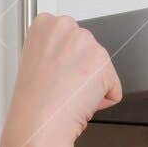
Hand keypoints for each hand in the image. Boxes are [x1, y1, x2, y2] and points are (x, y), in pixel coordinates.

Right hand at [1, 13, 122, 146]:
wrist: (39, 122)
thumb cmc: (34, 102)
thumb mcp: (36, 62)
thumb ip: (56, 53)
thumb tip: (72, 61)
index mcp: (45, 24)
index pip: (70, 39)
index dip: (65, 63)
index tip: (55, 74)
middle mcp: (66, 26)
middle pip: (88, 51)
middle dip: (81, 71)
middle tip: (62, 87)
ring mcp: (86, 43)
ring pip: (101, 69)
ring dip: (91, 86)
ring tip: (69, 94)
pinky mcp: (103, 63)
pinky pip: (114, 88)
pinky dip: (103, 100)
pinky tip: (82, 101)